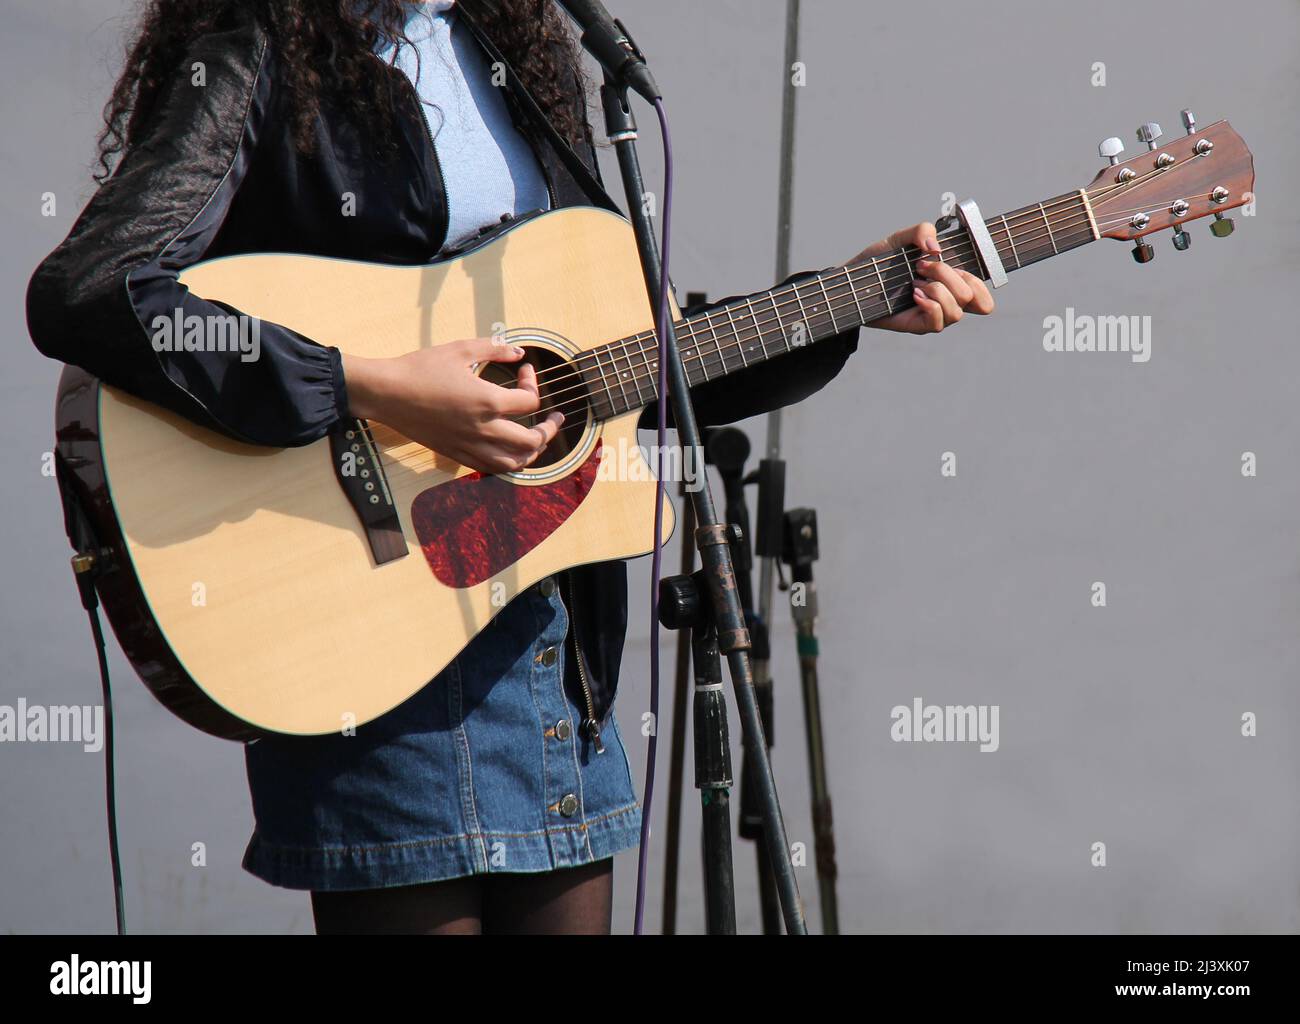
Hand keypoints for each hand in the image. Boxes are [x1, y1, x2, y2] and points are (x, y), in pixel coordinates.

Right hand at [342, 339, 563, 474]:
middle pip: (532, 441)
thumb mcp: (460, 350)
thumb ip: (494, 349)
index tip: (525, 371)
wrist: (386, 393)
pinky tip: (509, 451)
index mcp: (488, 401)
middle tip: (554, 419)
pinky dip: (506, 463)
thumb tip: (518, 352)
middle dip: (549, 430)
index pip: (531, 403)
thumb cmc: (420, 369)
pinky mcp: (456, 454)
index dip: (534, 385)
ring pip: (514, 463)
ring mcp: (470, 445)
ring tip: (537, 441)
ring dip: (531, 453)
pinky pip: (490, 468)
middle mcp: (483, 429)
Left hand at [853, 222, 994, 333]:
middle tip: (921, 266)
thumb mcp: (901, 238)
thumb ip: (922, 230)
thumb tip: (935, 248)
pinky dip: (929, 303)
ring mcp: (932, 316)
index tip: (957, 265)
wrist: (853, 281)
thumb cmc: (879, 263)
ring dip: (937, 289)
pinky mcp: (917, 325)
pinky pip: (938, 321)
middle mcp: (945, 304)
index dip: (979, 283)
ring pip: (956, 311)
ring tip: (915, 281)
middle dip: (948, 274)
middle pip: (970, 297)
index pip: (983, 300)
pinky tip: (913, 292)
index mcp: (950, 286)